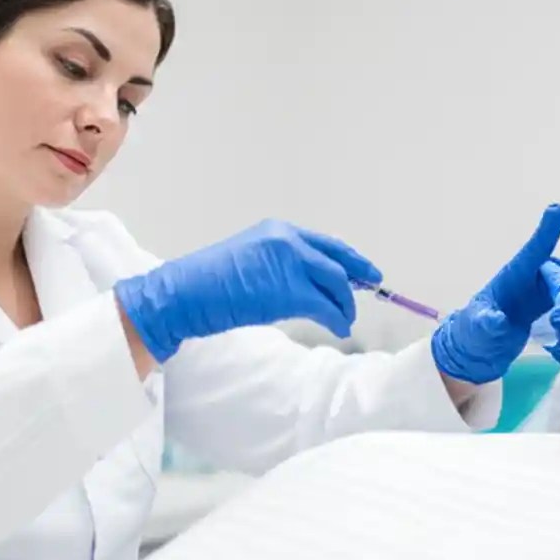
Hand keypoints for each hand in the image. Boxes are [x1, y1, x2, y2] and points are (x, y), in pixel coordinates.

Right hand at [115, 220, 380, 361]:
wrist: (186, 292)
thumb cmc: (210, 283)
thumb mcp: (250, 260)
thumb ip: (281, 265)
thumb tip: (310, 285)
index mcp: (278, 230)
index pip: (325, 244)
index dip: (349, 258)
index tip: (365, 271)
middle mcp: (288, 240)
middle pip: (336, 262)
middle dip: (357, 279)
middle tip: (372, 290)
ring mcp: (290, 264)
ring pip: (335, 284)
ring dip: (345, 305)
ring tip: (345, 320)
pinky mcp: (289, 291)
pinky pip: (325, 307)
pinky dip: (337, 319)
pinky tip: (338, 328)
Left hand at [431, 204, 559, 383]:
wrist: (476, 352)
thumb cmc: (472, 335)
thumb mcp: (475, 330)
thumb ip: (485, 323)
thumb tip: (495, 319)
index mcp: (509, 279)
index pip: (531, 252)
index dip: (545, 232)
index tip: (555, 209)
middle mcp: (526, 280)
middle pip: (555, 272)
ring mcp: (536, 292)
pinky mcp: (544, 306)